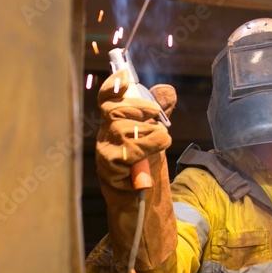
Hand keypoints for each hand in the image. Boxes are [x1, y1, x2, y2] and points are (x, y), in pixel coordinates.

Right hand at [95, 70, 176, 190]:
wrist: (139, 196)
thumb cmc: (144, 161)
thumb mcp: (153, 133)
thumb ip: (158, 112)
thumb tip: (167, 91)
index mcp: (113, 120)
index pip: (106, 98)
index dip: (112, 86)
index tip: (125, 76)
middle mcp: (104, 132)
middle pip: (115, 110)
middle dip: (140, 110)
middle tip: (157, 118)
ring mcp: (103, 149)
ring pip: (124, 130)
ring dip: (150, 135)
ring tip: (159, 143)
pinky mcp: (108, 165)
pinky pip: (128, 151)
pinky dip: (145, 151)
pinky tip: (148, 158)